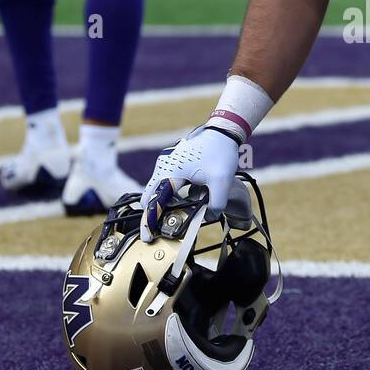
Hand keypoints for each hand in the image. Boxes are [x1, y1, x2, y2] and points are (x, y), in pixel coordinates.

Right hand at [139, 126, 239, 241]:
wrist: (222, 132)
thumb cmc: (220, 153)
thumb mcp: (222, 181)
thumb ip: (216, 204)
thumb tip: (209, 217)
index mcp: (170, 172)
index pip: (153, 202)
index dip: (149, 222)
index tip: (147, 237)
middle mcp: (163, 167)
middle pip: (150, 197)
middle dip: (152, 215)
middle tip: (158, 233)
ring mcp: (166, 164)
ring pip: (157, 190)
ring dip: (161, 205)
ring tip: (171, 219)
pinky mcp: (172, 164)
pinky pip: (164, 184)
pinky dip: (168, 196)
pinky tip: (180, 203)